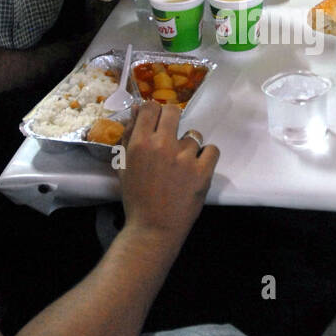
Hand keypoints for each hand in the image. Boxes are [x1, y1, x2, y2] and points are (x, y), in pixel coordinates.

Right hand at [120, 102, 218, 244]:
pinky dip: (206, 157)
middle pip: (173, 112)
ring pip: (193, 136)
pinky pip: (212, 150)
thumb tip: (136, 108)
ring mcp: (185, 158)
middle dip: (172, 120)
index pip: (150, 107)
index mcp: (140, 143)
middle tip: (171, 136)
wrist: (154, 228)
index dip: (154, 112)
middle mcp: (163, 145)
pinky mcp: (204, 171)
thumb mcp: (124, 166)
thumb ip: (129, 135)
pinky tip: (197, 168)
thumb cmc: (136, 197)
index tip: (157, 121)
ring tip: (181, 166)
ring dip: (189, 147)